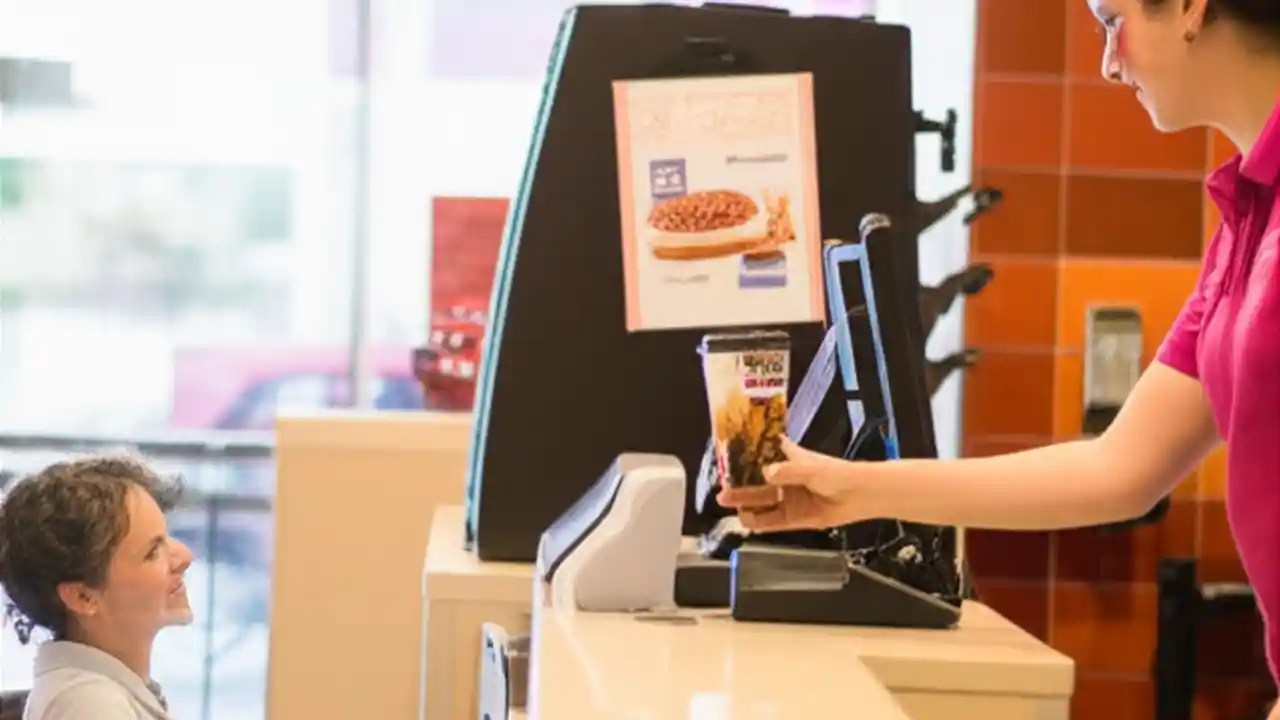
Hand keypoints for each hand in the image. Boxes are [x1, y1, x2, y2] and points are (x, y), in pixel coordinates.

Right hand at [715, 436, 860, 531]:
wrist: (862, 495)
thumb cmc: (839, 473)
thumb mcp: (812, 469)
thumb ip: (789, 471)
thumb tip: (766, 473)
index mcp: (787, 459)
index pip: (761, 454)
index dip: (744, 455)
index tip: (725, 458)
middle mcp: (784, 478)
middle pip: (756, 482)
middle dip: (739, 485)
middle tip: (722, 491)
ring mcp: (789, 498)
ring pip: (762, 501)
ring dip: (745, 503)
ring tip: (728, 504)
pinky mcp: (795, 517)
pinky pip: (773, 521)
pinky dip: (760, 522)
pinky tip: (745, 521)